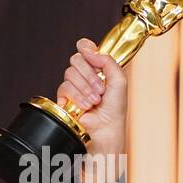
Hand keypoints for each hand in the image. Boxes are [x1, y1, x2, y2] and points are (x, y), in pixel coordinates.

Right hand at [54, 38, 127, 182]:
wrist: (105, 135)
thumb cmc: (115, 113)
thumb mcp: (120, 84)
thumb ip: (109, 63)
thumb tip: (89, 49)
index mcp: (100, 72)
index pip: (87, 50)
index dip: (85, 47)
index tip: (87, 49)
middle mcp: (86, 78)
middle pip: (77, 59)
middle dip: (89, 73)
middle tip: (100, 89)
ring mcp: (74, 88)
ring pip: (69, 73)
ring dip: (84, 87)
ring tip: (94, 102)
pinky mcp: (63, 99)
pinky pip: (63, 87)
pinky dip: (75, 96)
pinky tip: (84, 106)